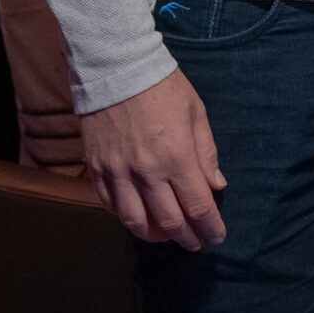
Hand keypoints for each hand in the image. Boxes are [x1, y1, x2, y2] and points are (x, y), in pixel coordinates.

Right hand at [81, 69, 226, 250]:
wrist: (117, 68)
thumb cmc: (165, 87)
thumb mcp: (196, 114)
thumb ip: (206, 153)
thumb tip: (216, 186)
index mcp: (177, 157)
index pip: (198, 206)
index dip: (210, 227)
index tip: (217, 237)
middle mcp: (147, 172)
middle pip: (168, 219)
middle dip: (186, 237)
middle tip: (196, 243)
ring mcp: (117, 173)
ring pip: (134, 220)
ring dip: (153, 234)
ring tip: (166, 236)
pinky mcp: (96, 168)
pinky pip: (109, 204)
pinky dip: (125, 217)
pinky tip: (137, 218)